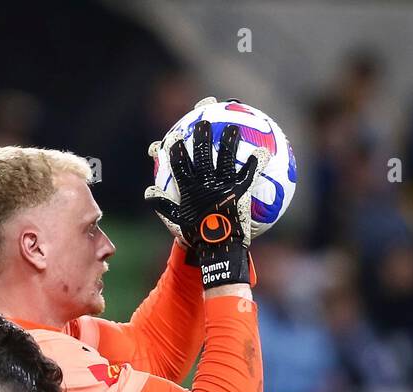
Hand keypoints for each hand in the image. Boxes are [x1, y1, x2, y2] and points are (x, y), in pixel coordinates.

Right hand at [145, 116, 268, 288]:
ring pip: (225, 157)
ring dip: (229, 140)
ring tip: (233, 127)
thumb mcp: (176, 221)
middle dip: (200, 135)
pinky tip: (264, 151)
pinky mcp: (240, 191)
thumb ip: (163, 205)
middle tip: (202, 121)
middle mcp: (205, 183)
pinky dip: (255, 163)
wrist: (218, 248)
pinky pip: (248, 173)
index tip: (172, 135)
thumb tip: (148, 192)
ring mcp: (223, 186)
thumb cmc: (197, 236)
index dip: (174, 147)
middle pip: (201, 153)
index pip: (178, 163)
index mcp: (189, 188)